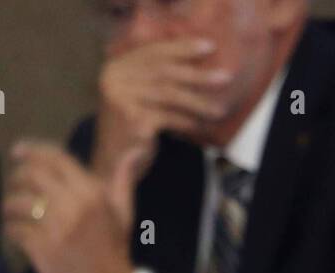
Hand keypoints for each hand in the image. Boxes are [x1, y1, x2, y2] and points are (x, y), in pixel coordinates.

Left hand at [3, 139, 141, 272]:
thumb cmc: (114, 247)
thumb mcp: (123, 209)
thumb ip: (123, 178)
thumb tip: (135, 151)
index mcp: (91, 191)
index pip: (56, 159)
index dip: (32, 151)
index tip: (17, 151)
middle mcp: (73, 204)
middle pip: (32, 176)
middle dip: (17, 177)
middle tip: (14, 185)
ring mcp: (56, 227)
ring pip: (18, 203)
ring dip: (9, 206)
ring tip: (11, 212)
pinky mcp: (42, 248)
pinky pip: (15, 230)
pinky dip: (10, 230)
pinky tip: (15, 233)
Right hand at [94, 36, 232, 184]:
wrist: (110, 164)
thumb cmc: (130, 127)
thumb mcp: (139, 93)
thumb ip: (155, 73)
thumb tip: (198, 53)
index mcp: (114, 68)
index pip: (153, 52)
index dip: (183, 48)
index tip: (209, 47)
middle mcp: (114, 81)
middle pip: (164, 72)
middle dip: (198, 75)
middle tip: (225, 77)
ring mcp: (121, 101)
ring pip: (169, 95)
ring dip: (198, 102)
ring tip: (219, 109)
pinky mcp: (132, 122)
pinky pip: (168, 116)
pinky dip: (186, 121)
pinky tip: (199, 125)